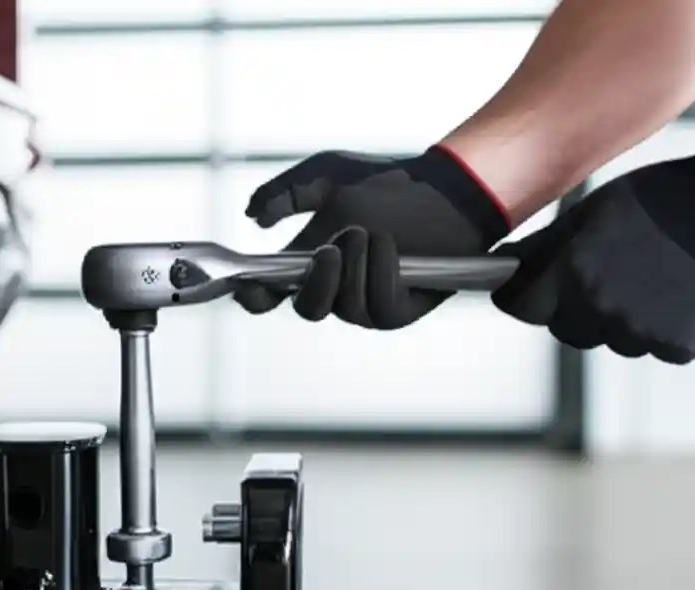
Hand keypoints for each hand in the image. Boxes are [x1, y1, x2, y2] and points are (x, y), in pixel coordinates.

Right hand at [235, 147, 511, 328]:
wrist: (444, 186)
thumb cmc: (385, 180)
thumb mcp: (327, 174)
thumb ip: (286, 193)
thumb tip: (253, 216)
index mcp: (311, 264)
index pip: (271, 294)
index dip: (255, 296)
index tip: (249, 283)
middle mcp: (335, 289)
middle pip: (306, 309)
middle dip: (314, 281)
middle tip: (328, 249)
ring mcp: (366, 303)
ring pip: (342, 308)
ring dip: (353, 267)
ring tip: (369, 231)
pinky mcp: (399, 310)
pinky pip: (378, 306)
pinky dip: (379, 273)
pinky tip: (388, 245)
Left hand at [491, 137, 694, 363]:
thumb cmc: (665, 198)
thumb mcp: (594, 209)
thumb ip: (546, 246)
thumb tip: (502, 265)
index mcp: (571, 267)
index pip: (520, 306)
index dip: (526, 296)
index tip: (536, 289)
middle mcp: (598, 304)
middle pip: (566, 329)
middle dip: (577, 308)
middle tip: (613, 273)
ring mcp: (638, 329)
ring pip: (613, 341)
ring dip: (625, 320)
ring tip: (656, 276)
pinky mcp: (678, 344)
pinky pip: (658, 348)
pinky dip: (669, 330)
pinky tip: (683, 294)